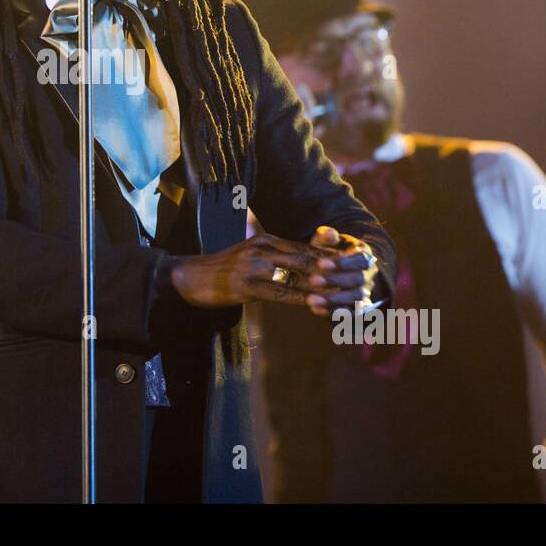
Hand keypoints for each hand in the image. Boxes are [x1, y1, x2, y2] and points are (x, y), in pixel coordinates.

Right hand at [169, 226, 374, 312]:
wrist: (190, 277)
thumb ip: (273, 259)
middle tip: (355, 274)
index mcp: (265, 240)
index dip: (327, 255)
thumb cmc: (222, 270)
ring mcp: (254, 266)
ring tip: (343, 291)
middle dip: (331, 267)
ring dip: (320, 284)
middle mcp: (262, 248)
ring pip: (295, 274)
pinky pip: (279, 293)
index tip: (350, 262)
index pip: (303, 246)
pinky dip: (300, 299)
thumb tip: (296, 267)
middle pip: (304, 257)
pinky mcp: (246, 285)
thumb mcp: (249, 257)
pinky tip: (314, 305)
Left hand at [303, 226, 380, 316]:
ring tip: (311, 299)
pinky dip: (334, 313)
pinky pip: (350, 314)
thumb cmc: (333, 252)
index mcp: (364, 255)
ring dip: (333, 300)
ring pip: (355, 300)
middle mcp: (368, 276)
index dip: (342, 263)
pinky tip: (316, 309)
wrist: (340, 270)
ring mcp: (365, 293)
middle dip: (335, 281)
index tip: (321, 263)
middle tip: (313, 280)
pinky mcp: (358, 309)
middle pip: (358, 280)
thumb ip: (327, 236)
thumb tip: (329, 233)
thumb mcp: (330, 241)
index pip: (360, 259)